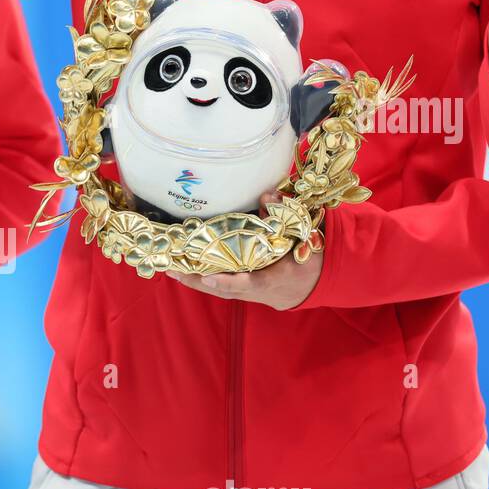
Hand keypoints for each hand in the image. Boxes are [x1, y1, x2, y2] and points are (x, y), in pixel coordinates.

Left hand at [168, 193, 322, 309]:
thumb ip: (285, 215)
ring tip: (171, 269)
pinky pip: (221, 288)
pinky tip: (186, 270)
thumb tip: (267, 194)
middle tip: (173, 269)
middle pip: (226, 290)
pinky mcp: (246, 291)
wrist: (317, 282)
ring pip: (220, 290)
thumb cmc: (311, 256)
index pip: (252, 283)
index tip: (208, 278)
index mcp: (278, 279)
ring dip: (195, 280)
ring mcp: (253, 294)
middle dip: (198, 281)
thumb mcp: (305, 235)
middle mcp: (261, 291)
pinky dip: (203, 280)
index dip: (230, 283)